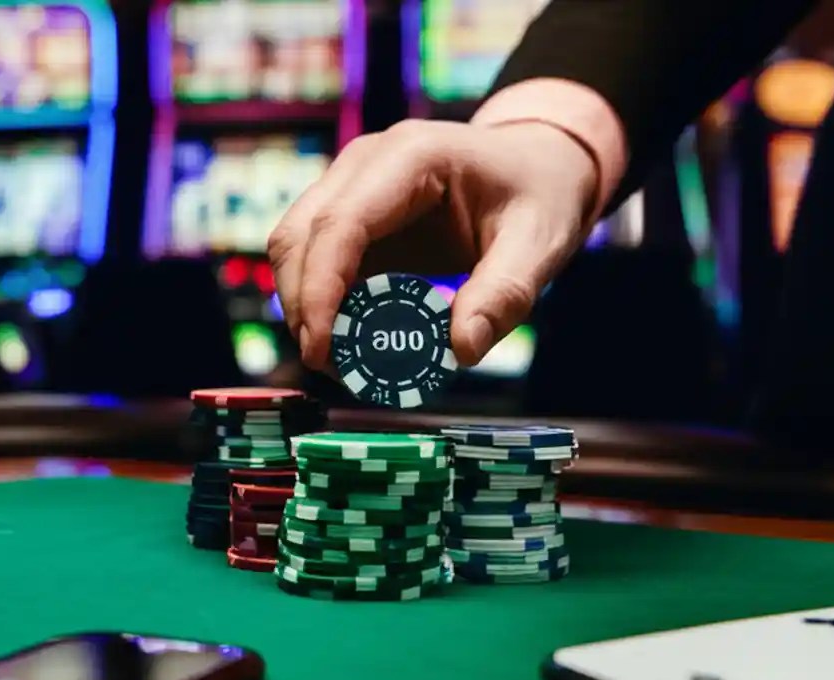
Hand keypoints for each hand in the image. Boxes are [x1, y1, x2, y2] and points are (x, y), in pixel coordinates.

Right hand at [268, 118, 598, 369]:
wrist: (537, 162)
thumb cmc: (540, 194)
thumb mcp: (539, 243)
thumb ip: (504, 295)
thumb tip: (463, 350)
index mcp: (411, 157)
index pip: (340, 223)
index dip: (319, 289)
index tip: (321, 350)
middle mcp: (365, 162)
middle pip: (299, 235)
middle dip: (303, 307)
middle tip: (331, 368)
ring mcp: (349, 183)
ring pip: (293, 246)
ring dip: (304, 306)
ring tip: (340, 361)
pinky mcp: (348, 211)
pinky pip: (313, 258)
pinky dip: (319, 302)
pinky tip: (350, 339)